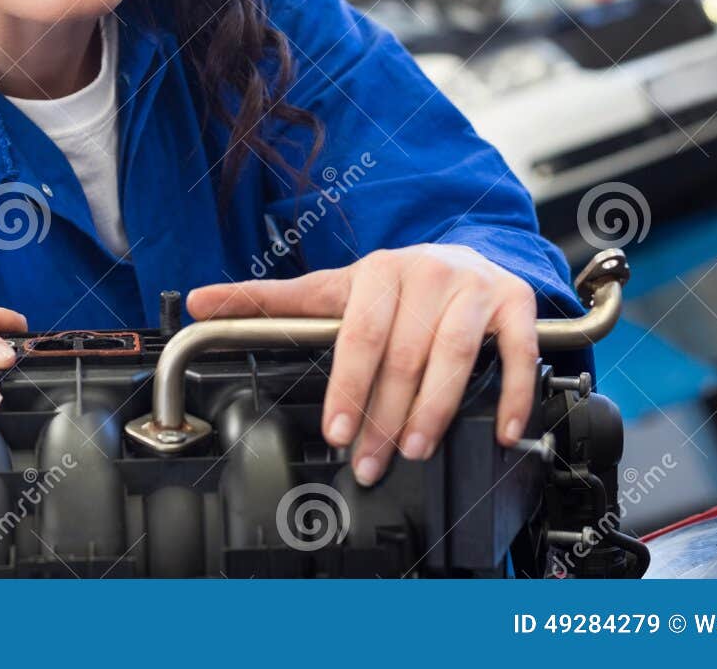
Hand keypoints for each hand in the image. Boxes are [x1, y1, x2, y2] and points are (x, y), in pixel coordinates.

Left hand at [186, 244, 538, 485]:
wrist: (466, 255)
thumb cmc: (395, 286)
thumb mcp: (332, 290)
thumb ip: (267, 300)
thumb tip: (198, 301)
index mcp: (379, 271)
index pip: (360, 335)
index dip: (348, 387)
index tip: (338, 432)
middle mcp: (429, 273)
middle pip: (404, 355)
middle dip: (384, 417)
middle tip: (370, 461)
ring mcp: (475, 288)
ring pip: (456, 357)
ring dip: (435, 411)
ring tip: (416, 450)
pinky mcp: (516, 303)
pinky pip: (518, 352)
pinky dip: (513, 395)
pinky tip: (503, 431)